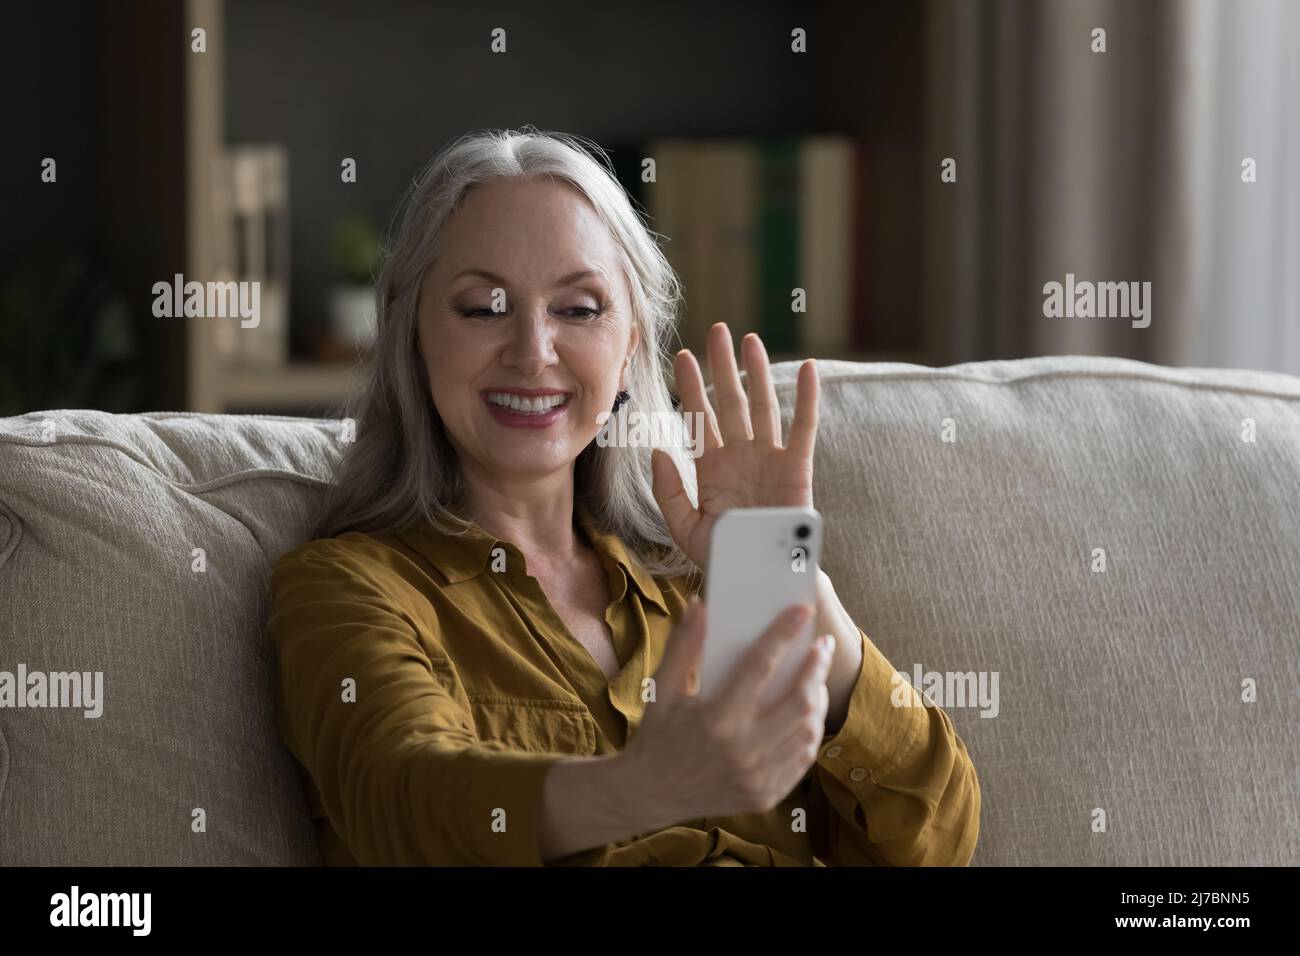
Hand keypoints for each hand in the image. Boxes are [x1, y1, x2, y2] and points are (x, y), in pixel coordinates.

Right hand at [621, 595, 834, 824]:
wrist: (652, 794)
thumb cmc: (658, 735)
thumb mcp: (663, 688)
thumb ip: (683, 646)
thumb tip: (700, 604)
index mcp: (716, 720)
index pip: (760, 666)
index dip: (783, 634)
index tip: (801, 611)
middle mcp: (742, 751)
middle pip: (798, 700)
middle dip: (817, 667)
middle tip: (823, 645)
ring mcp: (758, 778)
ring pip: (808, 731)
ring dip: (818, 699)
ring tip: (817, 677)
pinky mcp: (767, 795)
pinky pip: (803, 760)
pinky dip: (810, 732)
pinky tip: (808, 713)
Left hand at [650, 323, 819, 568]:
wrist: (760, 578)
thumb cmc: (725, 556)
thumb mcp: (684, 527)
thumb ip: (668, 490)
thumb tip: (655, 450)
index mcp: (712, 466)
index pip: (699, 417)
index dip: (692, 386)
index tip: (683, 356)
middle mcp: (740, 455)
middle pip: (730, 400)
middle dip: (723, 366)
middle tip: (717, 330)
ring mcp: (769, 458)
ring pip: (763, 405)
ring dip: (758, 372)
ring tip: (751, 339)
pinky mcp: (797, 467)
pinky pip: (803, 426)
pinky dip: (806, 397)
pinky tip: (807, 368)